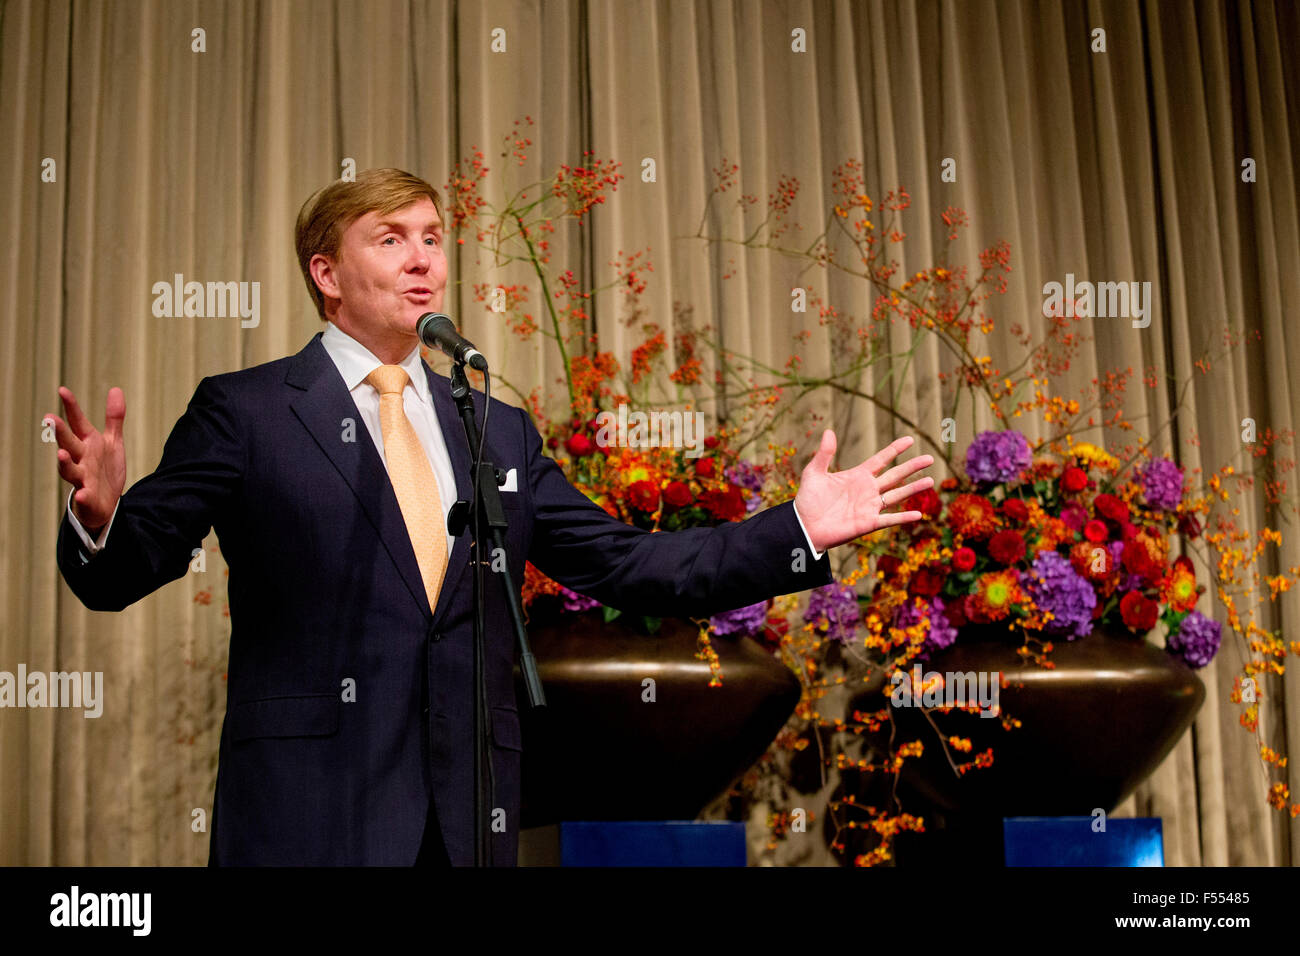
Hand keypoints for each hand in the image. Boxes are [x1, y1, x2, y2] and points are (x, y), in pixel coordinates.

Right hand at [47, 386, 125, 532]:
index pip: (77, 422)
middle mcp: (81, 458)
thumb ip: (113, 418)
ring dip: (65, 462)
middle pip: (68, 443)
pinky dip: (83, 495)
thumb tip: (115, 389)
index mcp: (88, 443)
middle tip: (49, 418)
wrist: (106, 502)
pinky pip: (84, 496)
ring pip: (69, 469)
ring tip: (61, 453)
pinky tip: (83, 494)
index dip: (71, 407)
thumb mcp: (112, 441)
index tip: (63, 390)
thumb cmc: (104, 469)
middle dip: (59, 432)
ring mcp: (83, 477)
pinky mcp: (89, 496)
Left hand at [794, 431, 934, 552]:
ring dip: (913, 489)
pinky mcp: (868, 523)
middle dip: (912, 467)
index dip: (895, 449)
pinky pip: (890, 520)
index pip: (881, 459)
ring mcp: (869, 507)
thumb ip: (824, 454)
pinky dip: (903, 518)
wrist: (804, 526)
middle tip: (930, 458)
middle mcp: (867, 490)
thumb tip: (828, 431)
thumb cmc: (808, 500)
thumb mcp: (814, 473)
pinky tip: (919, 515)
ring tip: (931, 480)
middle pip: (895, 475)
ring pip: (897, 495)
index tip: (910, 440)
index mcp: (857, 476)